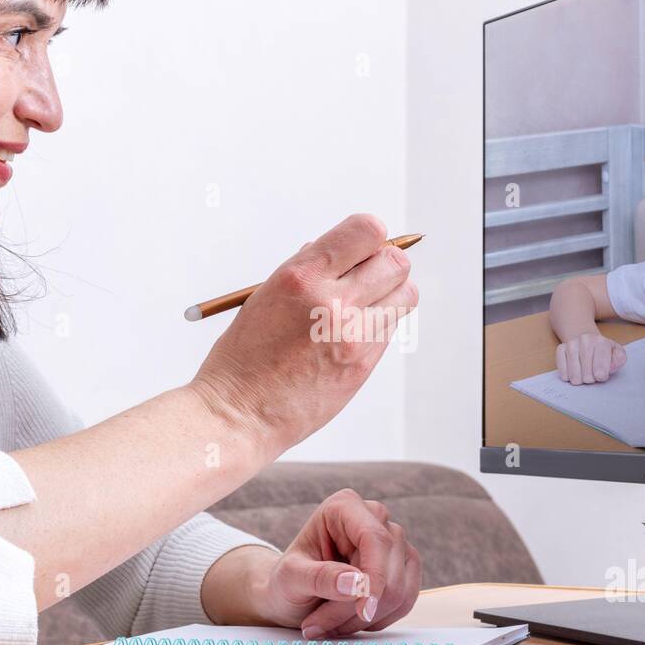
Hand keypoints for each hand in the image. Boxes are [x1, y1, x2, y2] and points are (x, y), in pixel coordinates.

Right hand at [189, 214, 417, 457]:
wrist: (240, 413)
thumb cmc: (245, 356)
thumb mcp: (266, 296)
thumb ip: (308, 270)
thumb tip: (341, 252)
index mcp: (302, 276)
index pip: (367, 231)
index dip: (370, 236)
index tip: (363, 246)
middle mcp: (333, 303)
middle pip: (396, 262)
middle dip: (385, 263)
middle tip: (367, 276)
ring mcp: (353, 337)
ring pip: (405, 296)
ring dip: (389, 295)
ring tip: (362, 306)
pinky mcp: (363, 365)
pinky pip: (389, 331)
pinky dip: (377, 326)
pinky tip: (348, 337)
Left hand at [230, 489, 422, 639]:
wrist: (288, 596)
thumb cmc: (287, 581)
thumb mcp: (290, 578)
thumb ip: (319, 577)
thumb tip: (356, 583)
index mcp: (344, 507)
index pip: (374, 538)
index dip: (375, 577)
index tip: (364, 610)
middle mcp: (374, 518)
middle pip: (388, 570)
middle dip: (355, 608)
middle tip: (319, 625)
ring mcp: (393, 542)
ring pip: (399, 590)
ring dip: (365, 618)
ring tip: (329, 625)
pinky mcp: (403, 566)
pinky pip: (405, 600)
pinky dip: (378, 620)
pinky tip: (350, 622)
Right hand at [556, 333, 626, 383]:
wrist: (586, 339)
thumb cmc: (602, 351)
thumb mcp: (616, 352)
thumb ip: (619, 359)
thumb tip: (611, 366)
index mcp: (601, 341)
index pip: (600, 371)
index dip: (601, 377)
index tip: (601, 375)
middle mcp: (585, 340)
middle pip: (587, 376)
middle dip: (591, 379)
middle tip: (592, 373)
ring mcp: (571, 344)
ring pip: (574, 376)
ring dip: (580, 379)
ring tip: (584, 372)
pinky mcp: (560, 349)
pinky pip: (563, 373)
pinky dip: (569, 376)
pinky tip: (574, 370)